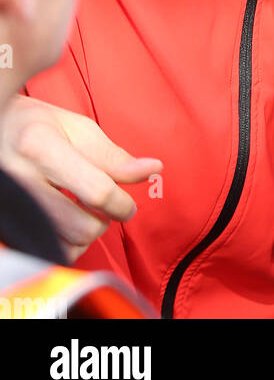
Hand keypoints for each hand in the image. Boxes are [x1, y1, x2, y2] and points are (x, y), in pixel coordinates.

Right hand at [0, 95, 162, 262]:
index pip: (96, 191)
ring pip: (63, 248)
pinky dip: (63, 244)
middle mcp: (20, 181)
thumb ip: (112, 156)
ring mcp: (9, 208)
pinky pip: (44, 254)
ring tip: (83, 212)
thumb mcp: (76, 128)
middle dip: (104, 220)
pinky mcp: (7, 227)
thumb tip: (153, 170)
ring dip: (84, 236)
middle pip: (81, 227)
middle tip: (105, 205)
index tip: (128, 204)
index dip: (122, 203)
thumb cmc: (35, 125)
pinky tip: (64, 222)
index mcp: (40, 147)